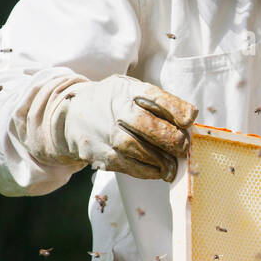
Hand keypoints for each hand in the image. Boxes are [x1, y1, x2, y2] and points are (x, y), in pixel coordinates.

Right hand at [55, 75, 197, 182]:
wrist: (70, 116)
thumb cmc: (111, 102)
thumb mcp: (129, 90)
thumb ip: (156, 102)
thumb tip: (188, 123)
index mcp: (127, 90)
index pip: (156, 98)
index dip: (177, 110)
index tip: (189, 120)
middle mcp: (116, 110)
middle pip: (148, 126)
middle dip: (172, 139)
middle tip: (183, 148)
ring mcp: (107, 134)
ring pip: (139, 150)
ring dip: (162, 160)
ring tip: (174, 165)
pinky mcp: (102, 155)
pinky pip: (129, 167)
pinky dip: (148, 171)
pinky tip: (159, 171)